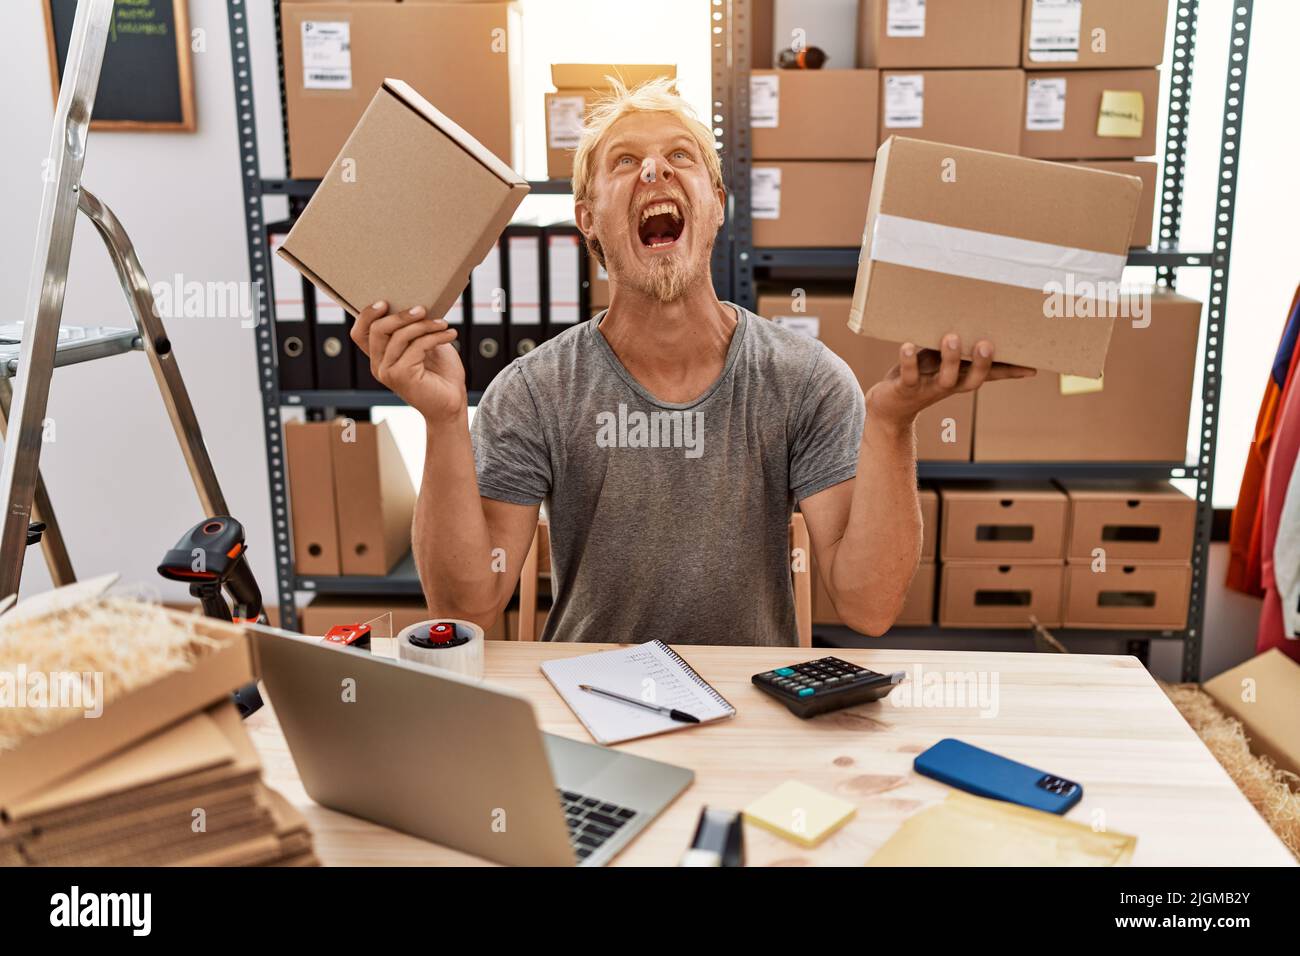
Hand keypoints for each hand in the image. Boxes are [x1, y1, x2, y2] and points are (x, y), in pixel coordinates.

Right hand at [351, 300, 465, 422]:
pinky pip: (417, 346)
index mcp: (379, 357)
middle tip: (423, 309)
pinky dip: (435, 336)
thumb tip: (415, 307)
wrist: (452, 404)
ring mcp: (388, 372)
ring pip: (399, 336)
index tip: (385, 302)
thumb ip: (414, 330)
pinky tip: (450, 334)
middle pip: (378, 329)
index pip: (359, 333)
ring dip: (425, 325)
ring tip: (443, 323)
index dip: (367, 314)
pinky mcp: (401, 376)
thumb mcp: (426, 346)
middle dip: (401, 315)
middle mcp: (378, 366)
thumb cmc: (440, 375)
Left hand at [866, 333, 1034, 430]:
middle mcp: (949, 385)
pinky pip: (909, 375)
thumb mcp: (937, 357)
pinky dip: (909, 361)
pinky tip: (907, 346)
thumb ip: (953, 342)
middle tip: (987, 344)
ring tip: (951, 337)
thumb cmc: (918, 374)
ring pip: (945, 378)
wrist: (889, 406)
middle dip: (981, 364)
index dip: (1011, 372)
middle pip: (972, 380)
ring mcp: (928, 388)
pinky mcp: (905, 388)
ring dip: (950, 359)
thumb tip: (969, 315)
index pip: (991, 375)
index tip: (1032, 367)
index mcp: (961, 377)